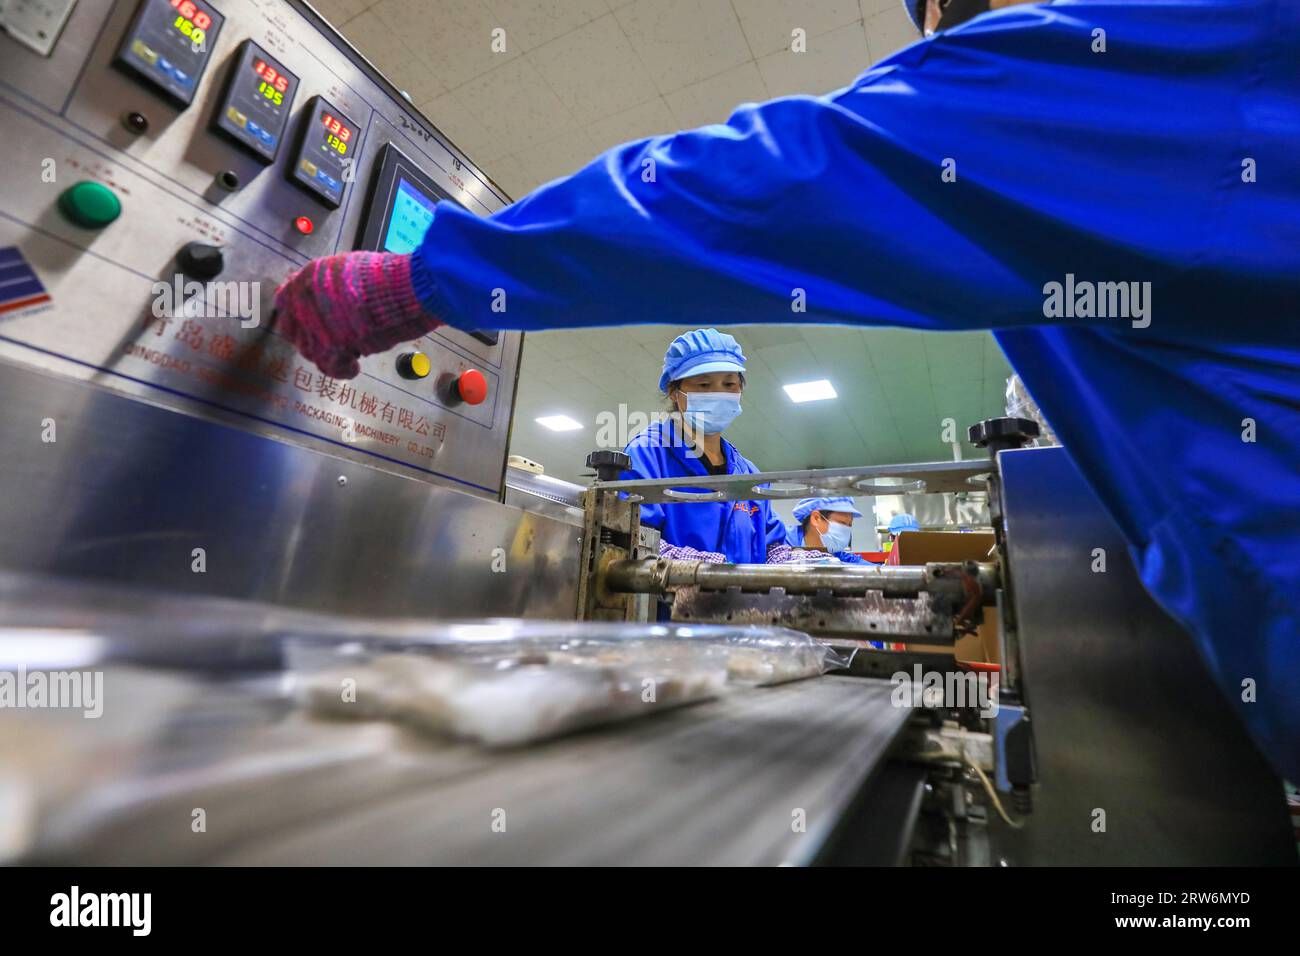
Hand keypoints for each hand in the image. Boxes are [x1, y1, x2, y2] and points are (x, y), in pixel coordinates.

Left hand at [272, 252, 438, 378]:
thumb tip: (325, 295)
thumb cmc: (385, 276)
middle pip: (292, 330)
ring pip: (309, 351)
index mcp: (308, 278)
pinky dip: (343, 369)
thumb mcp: (349, 267)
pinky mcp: (333, 347)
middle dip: (307, 336)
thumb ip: (329, 282)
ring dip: (325, 353)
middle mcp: (306, 302)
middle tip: (324, 340)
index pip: (284, 301)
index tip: (302, 320)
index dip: (294, 314)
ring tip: (343, 352)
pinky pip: (330, 367)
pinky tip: (352, 367)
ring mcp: (317, 326)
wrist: (401, 290)